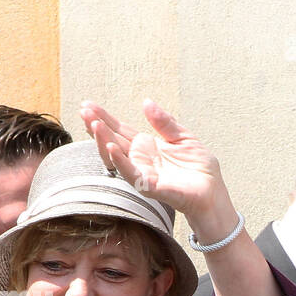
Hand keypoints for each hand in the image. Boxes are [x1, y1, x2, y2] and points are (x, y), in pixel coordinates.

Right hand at [79, 99, 232, 228]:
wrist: (212, 193)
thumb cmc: (200, 169)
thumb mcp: (183, 137)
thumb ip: (164, 122)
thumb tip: (146, 102)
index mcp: (147, 146)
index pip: (120, 129)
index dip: (104, 117)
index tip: (87, 104)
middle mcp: (140, 159)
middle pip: (112, 140)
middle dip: (97, 125)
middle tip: (83, 110)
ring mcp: (142, 173)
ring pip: (115, 156)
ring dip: (103, 140)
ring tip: (93, 124)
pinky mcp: (149, 186)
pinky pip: (130, 174)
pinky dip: (119, 161)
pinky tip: (110, 147)